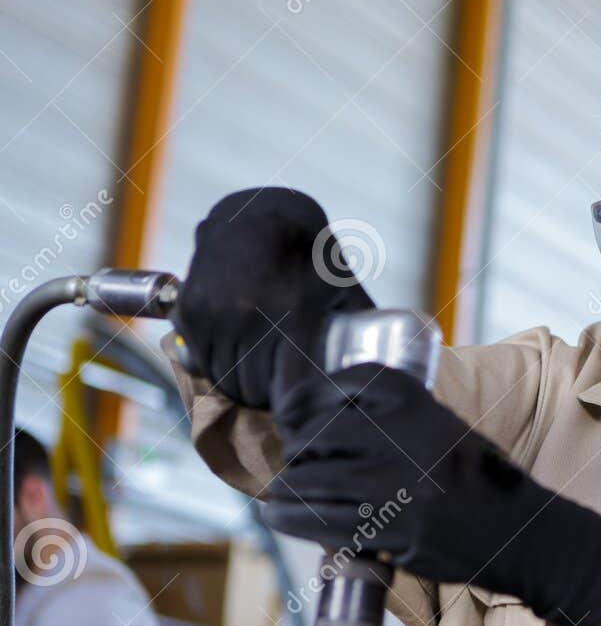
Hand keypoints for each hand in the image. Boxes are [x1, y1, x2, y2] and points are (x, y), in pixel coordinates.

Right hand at [172, 187, 373, 408]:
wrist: (259, 216)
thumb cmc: (312, 258)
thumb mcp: (345, 289)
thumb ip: (362, 326)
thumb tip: (385, 371)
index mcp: (296, 313)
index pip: (293, 387)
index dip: (297, 405)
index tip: (303, 408)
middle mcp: (251, 314)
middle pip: (255, 388)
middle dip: (267, 397)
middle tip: (279, 391)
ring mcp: (216, 313)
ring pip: (225, 378)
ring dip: (239, 384)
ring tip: (258, 373)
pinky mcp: (190, 311)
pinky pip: (199, 358)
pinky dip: (213, 364)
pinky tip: (232, 352)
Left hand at [261, 363, 600, 625]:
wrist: (517, 529)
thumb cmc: (477, 477)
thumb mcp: (443, 426)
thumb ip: (398, 416)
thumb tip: (329, 411)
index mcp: (420, 404)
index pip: (345, 384)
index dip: (310, 398)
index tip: (296, 411)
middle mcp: (406, 438)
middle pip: (318, 433)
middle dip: (296, 448)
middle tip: (296, 460)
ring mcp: (399, 487)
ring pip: (314, 481)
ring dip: (288, 488)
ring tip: (281, 493)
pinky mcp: (394, 530)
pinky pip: (325, 522)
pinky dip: (293, 519)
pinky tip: (281, 516)